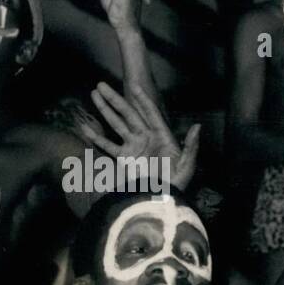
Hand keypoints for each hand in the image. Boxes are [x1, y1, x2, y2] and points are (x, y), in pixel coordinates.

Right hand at [80, 82, 200, 188]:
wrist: (160, 200)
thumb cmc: (177, 183)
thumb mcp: (187, 165)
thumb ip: (191, 146)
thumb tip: (197, 126)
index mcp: (160, 135)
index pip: (150, 112)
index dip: (141, 99)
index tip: (132, 85)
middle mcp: (145, 136)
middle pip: (128, 113)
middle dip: (114, 99)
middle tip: (101, 85)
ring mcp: (133, 146)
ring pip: (116, 124)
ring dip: (105, 110)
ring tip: (94, 96)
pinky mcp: (123, 158)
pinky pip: (108, 145)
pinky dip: (97, 137)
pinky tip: (85, 128)